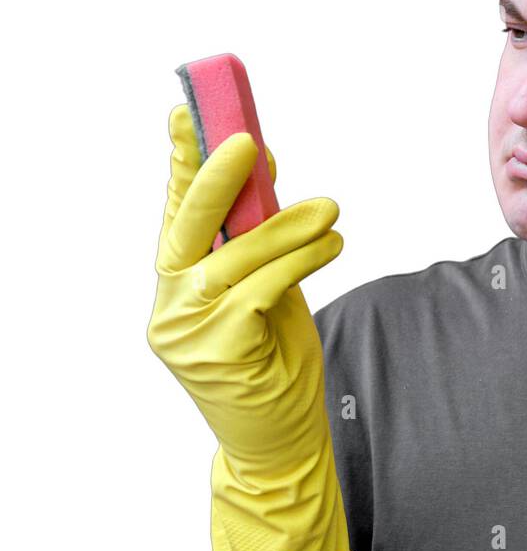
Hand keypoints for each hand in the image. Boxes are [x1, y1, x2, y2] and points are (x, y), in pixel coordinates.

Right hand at [147, 103, 342, 477]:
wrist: (279, 436)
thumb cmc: (272, 356)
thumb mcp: (267, 284)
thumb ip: (258, 236)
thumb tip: (267, 168)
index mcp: (177, 281)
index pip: (174, 211)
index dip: (181, 162)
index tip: (188, 113)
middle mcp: (171, 302)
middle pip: (187, 227)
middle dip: (217, 179)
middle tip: (249, 142)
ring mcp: (188, 330)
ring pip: (235, 259)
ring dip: (286, 227)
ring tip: (328, 209)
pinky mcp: (220, 351)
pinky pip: (262, 289)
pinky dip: (300, 261)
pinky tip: (331, 245)